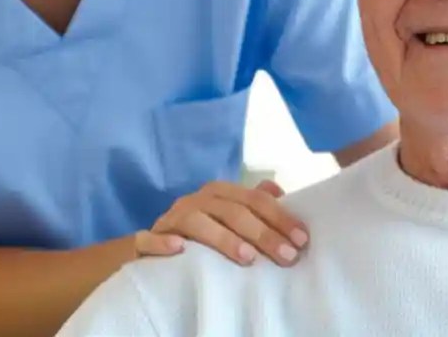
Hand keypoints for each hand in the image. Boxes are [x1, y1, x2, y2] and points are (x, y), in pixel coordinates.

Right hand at [133, 180, 309, 266]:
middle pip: (232, 211)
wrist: (153, 248)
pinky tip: (180, 250)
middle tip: (286, 256)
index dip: (280, 217)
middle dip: (262, 233)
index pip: (254, 200)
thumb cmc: (201, 233)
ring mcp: (170, 219)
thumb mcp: (229, 217)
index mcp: (219, 193)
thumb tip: (280, 190)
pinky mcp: (145, 240)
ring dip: (223, 238)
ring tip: (248, 257)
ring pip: (196, 222)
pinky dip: (163, 243)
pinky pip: (149, 239)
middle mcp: (195, 201)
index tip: (302, 240)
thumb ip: (253, 203)